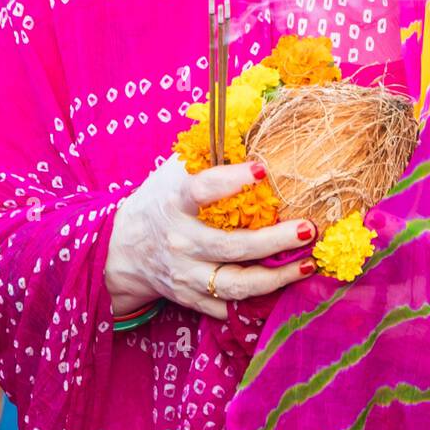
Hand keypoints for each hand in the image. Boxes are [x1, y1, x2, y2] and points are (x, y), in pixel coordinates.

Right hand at [104, 154, 318, 320]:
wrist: (122, 250)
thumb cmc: (161, 201)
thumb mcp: (176, 171)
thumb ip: (212, 154)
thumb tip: (258, 120)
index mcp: (175, 201)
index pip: (202, 189)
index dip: (231, 180)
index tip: (263, 169)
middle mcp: (180, 240)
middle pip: (230, 246)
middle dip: (273, 240)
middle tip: (308, 229)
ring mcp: (185, 274)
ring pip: (235, 285)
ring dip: (275, 278)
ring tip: (306, 264)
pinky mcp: (191, 299)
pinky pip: (229, 309)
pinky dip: (259, 304)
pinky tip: (285, 288)